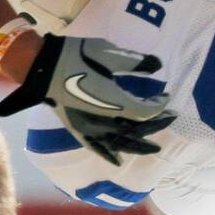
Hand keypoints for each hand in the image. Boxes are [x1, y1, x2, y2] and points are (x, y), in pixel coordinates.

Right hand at [0, 33, 176, 165]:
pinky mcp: (77, 128)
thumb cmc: (76, 56)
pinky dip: (108, 154)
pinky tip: (117, 161)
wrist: (43, 65)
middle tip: (172, 117)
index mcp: (114, 102)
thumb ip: (135, 61)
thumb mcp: (109, 53)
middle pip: (135, 129)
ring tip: (154, 148)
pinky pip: (95, 147)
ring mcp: (89, 127)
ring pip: (118, 143)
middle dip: (156, 124)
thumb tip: (158, 65)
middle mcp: (103, 120)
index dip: (159, 105)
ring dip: (138, 146)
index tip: (167, 95)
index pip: (144, 111)